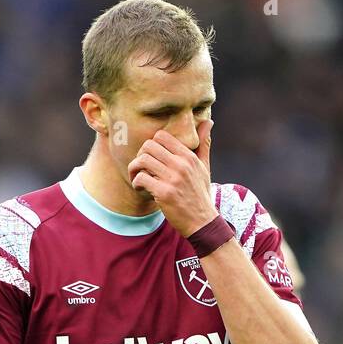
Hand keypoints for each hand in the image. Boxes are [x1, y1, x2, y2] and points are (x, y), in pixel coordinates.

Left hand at [126, 120, 218, 237]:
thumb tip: (208, 121)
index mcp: (188, 156)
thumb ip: (203, 144)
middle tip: (140, 169)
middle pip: (148, 146)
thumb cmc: (200, 195)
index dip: (150, 146)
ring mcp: (173, 178)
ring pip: (142, 160)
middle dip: (139, 156)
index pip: (161, 136)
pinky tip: (141, 189)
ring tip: (137, 179)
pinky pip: (141, 178)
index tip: (150, 158)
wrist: (203, 222)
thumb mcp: (204, 167)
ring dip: (134, 169)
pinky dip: (136, 183)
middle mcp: (181, 164)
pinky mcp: (164, 193)